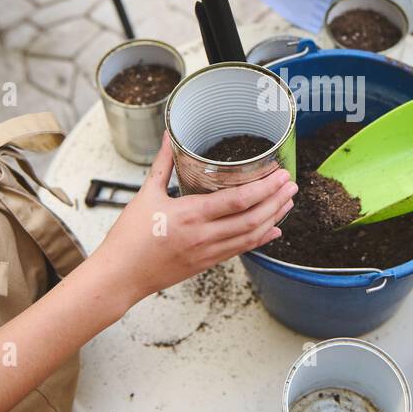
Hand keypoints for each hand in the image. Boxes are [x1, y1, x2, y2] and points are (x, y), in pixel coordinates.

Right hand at [94, 134, 295, 299]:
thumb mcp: (146, 194)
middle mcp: (205, 236)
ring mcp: (208, 252)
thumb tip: (171, 136)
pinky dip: (260, 239)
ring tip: (287, 202)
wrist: (121, 275)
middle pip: (252, 218)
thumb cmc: (130, 237)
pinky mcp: (207, 263)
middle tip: (291, 185)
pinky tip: (272, 230)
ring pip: (251, 236)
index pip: (238, 201)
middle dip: (276, 201)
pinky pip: (240, 250)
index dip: (264, 187)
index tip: (279, 174)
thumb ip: (164, 164)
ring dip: (273, 218)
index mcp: (191, 215)